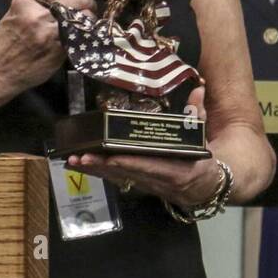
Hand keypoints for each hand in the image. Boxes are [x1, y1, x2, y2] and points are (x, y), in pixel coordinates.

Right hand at [0, 0, 94, 93]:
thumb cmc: (7, 40)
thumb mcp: (16, 12)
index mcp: (27, 0)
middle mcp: (39, 13)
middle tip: (87, 5)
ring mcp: (51, 31)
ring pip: (85, 15)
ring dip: (90, 16)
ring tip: (84, 20)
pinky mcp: (60, 48)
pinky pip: (83, 33)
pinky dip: (87, 31)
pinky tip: (82, 33)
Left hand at [66, 87, 223, 208]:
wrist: (204, 189)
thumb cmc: (201, 160)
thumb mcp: (202, 137)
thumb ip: (197, 113)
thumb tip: (199, 88)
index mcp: (177, 170)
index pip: (151, 166)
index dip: (132, 163)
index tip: (114, 158)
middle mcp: (158, 181)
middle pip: (126, 174)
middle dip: (102, 166)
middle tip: (81, 157)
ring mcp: (146, 185)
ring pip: (116, 178)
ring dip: (94, 170)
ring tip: (73, 160)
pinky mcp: (138, 185)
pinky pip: (116, 179)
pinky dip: (98, 173)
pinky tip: (81, 166)